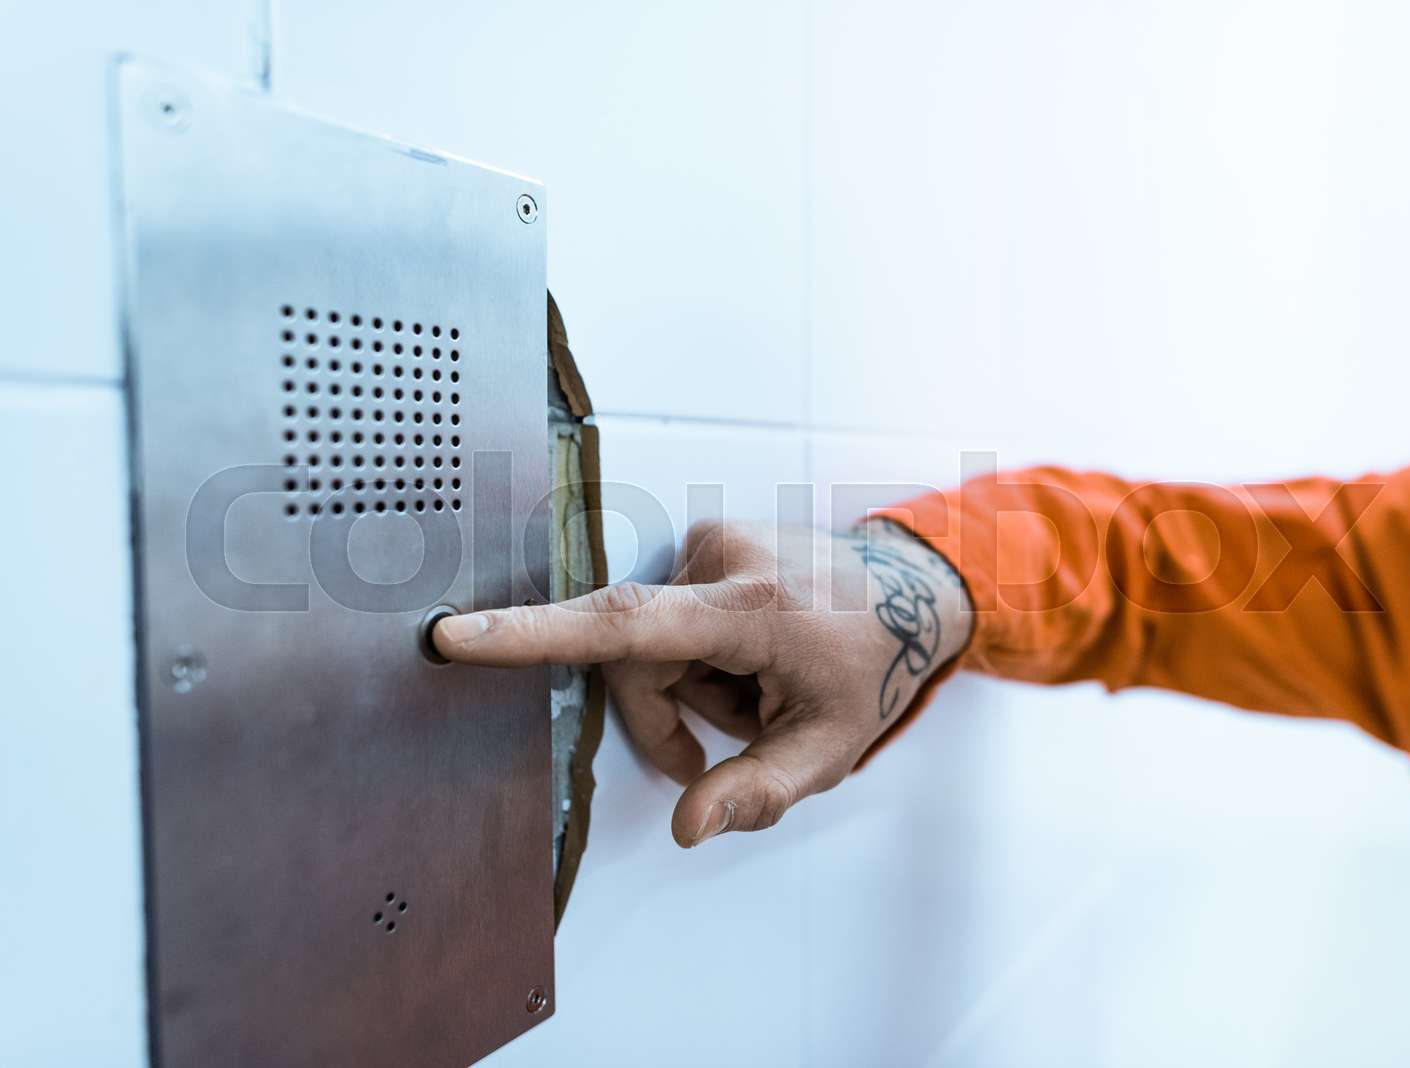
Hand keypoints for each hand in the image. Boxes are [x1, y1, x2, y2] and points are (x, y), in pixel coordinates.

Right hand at [433, 519, 971, 846]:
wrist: (911, 590)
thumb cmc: (870, 669)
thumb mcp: (830, 750)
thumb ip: (757, 791)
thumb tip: (684, 828)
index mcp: (750, 608)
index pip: (624, 624)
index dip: (531, 634)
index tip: (454, 634)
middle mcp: (723, 557)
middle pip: (632, 657)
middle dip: (667, 713)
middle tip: (726, 742)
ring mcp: (714, 538)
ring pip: (648, 639)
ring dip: (690, 682)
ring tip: (755, 688)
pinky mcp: (709, 537)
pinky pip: (668, 612)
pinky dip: (697, 652)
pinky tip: (747, 658)